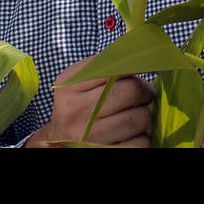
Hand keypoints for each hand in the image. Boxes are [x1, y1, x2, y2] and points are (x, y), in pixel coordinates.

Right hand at [26, 57, 153, 146]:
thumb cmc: (79, 108)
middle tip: (143, 96)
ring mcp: (87, 137)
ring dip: (145, 117)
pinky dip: (142, 139)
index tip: (146, 69)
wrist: (58, 144)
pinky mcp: (101, 155)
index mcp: (70, 85)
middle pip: (132, 91)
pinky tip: (131, 136)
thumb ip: (106, 65)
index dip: (138, 67)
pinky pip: (141, 143)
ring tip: (134, 116)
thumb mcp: (81, 83)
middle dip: (145, 93)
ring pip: (140, 118)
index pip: (117, 66)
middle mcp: (75, 111)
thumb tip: (145, 48)